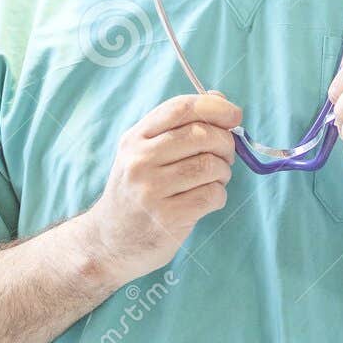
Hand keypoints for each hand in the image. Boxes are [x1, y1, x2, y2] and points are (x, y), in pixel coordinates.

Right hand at [82, 90, 241, 284]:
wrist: (108, 242)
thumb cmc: (137, 191)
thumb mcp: (145, 153)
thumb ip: (179, 126)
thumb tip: (221, 100)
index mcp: (135, 138)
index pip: (180, 108)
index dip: (215, 107)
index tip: (234, 115)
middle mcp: (139, 161)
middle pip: (201, 135)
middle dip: (225, 143)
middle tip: (225, 156)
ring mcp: (151, 190)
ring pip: (210, 165)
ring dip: (223, 172)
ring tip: (214, 179)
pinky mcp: (167, 218)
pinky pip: (212, 195)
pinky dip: (219, 195)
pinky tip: (207, 199)